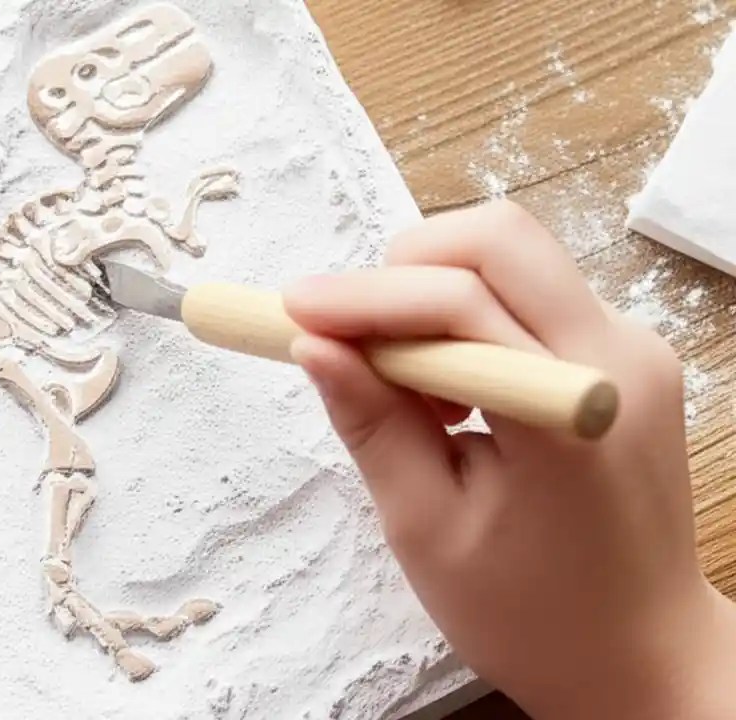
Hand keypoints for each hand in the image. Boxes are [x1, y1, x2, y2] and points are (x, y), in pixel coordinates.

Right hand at [282, 201, 735, 719]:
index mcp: (571, 413)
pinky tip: (447, 395)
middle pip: (499, 242)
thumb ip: (373, 424)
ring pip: (515, 262)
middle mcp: (620, 358)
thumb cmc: (531, 615)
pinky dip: (470, 322)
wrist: (640, 658)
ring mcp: (636, 351)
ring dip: (434, 298)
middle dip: (402, 271)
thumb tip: (314, 345)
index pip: (459, 301)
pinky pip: (533, 300)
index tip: (290, 312)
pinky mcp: (630, 358)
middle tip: (344, 335)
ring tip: (402, 389)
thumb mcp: (426, 528)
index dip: (363, 297)